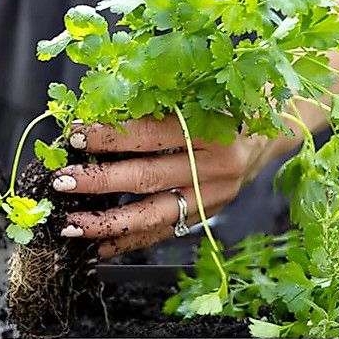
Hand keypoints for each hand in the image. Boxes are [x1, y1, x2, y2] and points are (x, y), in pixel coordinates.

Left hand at [50, 116, 297, 258]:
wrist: (275, 127)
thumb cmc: (229, 101)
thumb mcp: (200, 91)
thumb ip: (156, 101)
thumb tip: (97, 111)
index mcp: (213, 126)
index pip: (152, 133)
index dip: (111, 136)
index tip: (76, 135)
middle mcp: (216, 165)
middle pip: (148, 177)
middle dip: (99, 182)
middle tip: (63, 182)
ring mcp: (214, 195)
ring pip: (154, 215)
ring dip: (107, 223)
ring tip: (71, 225)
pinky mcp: (209, 214)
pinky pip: (163, 233)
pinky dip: (127, 242)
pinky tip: (97, 247)